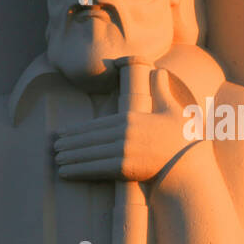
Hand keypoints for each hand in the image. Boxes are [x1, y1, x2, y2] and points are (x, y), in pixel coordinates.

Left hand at [54, 68, 189, 181]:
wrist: (189, 165)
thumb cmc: (183, 139)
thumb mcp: (173, 109)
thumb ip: (162, 90)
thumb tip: (160, 71)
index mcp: (131, 118)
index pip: (97, 125)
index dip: (77, 130)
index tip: (63, 134)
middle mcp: (123, 133)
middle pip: (89, 138)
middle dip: (69, 143)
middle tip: (54, 147)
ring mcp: (123, 151)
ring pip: (89, 153)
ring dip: (70, 156)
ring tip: (56, 159)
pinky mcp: (124, 168)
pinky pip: (95, 168)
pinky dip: (78, 170)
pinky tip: (65, 172)